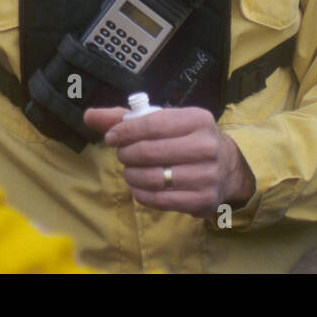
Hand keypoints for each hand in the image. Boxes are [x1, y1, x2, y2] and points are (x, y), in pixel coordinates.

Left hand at [84, 106, 255, 218]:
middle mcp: (206, 146)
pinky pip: (160, 200)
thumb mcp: (164, 121)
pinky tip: (139, 187)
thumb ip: (126, 117)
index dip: (125, 131)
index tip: (111, 137)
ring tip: (130, 171)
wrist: (226, 167)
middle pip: (149, 152)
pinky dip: (141, 194)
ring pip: (153, 178)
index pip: (152, 124)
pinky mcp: (203, 199)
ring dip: (132, 175)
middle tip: (123, 155)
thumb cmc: (186, 139)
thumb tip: (89, 115)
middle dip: (127, 154)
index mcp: (198, 119)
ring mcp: (207, 175)